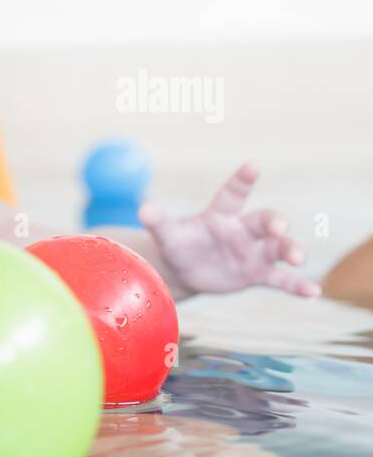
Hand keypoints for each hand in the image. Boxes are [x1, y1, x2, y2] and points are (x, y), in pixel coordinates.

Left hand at [139, 162, 320, 296]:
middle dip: (274, 221)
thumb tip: (143, 209)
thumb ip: (160, 222)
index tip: (253, 165)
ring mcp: (254, 252)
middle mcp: (243, 230)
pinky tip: (314, 292)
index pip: (233, 193)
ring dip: (291, 250)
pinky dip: (297, 285)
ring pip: (279, 248)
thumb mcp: (168, 235)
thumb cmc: (178, 245)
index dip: (242, 179)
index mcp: (220, 214)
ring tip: (298, 259)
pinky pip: (281, 279)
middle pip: (264, 220)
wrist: (185, 270)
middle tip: (279, 226)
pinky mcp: (258, 274)